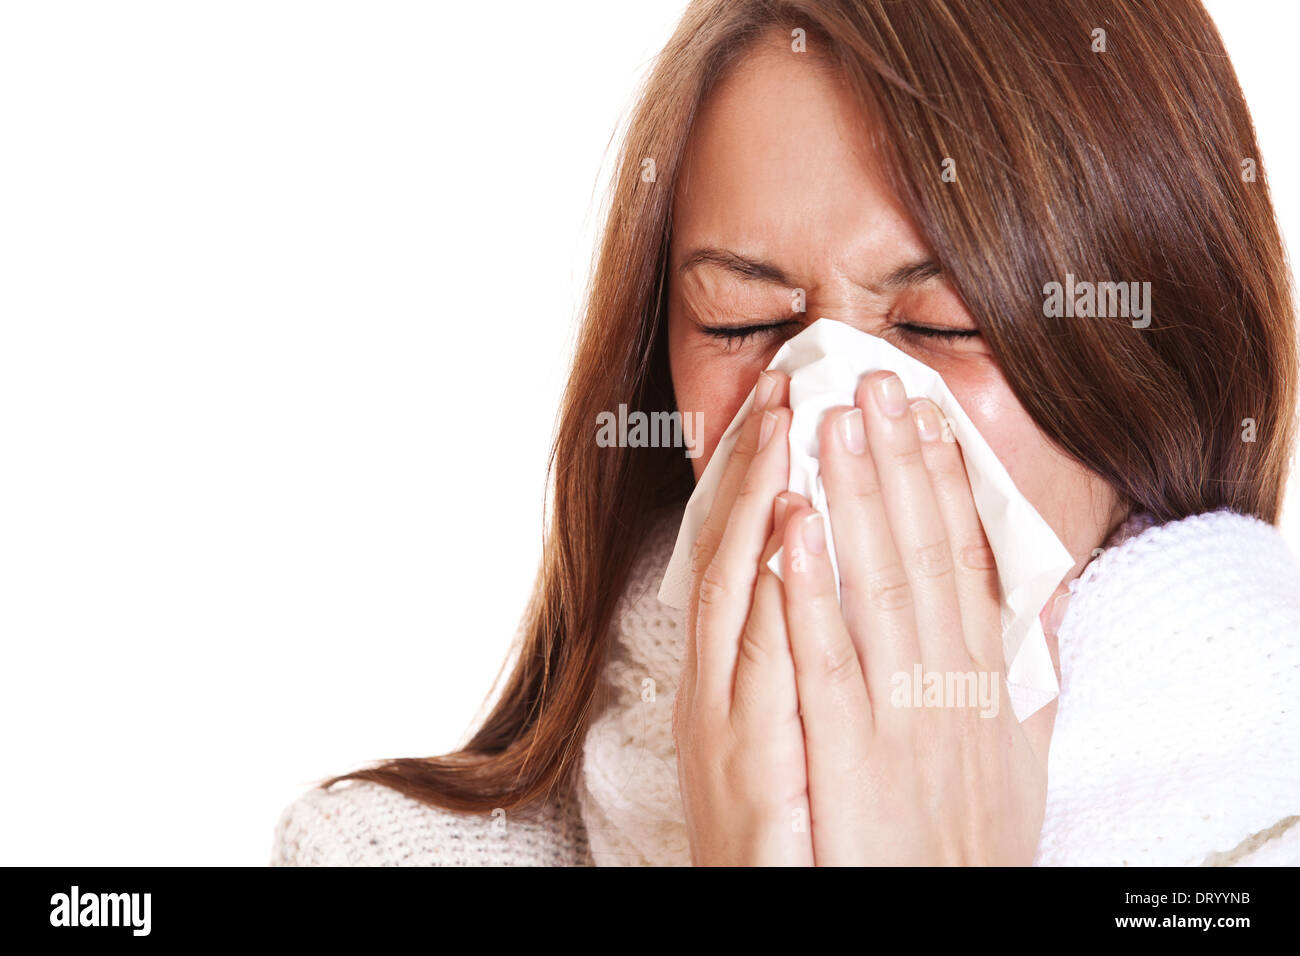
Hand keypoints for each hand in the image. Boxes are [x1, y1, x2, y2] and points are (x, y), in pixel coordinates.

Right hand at [673, 369, 813, 864]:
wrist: (781, 901)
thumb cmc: (800, 824)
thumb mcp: (806, 728)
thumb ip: (820, 657)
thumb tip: (835, 590)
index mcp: (747, 663)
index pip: (766, 549)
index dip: (781, 473)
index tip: (807, 404)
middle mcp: (724, 672)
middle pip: (742, 544)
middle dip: (770, 458)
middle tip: (795, 377)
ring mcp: (727, 702)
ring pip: (739, 576)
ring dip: (762, 493)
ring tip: (787, 417)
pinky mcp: (741, 742)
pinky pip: (761, 651)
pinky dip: (772, 586)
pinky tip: (787, 525)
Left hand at [777, 370, 1051, 864]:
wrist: (941, 925)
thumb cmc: (970, 849)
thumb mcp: (1021, 761)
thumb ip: (1030, 679)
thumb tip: (1042, 604)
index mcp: (983, 683)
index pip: (964, 561)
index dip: (943, 483)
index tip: (924, 417)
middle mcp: (951, 688)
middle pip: (922, 554)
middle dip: (895, 464)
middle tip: (872, 382)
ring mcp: (905, 720)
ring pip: (877, 587)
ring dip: (852, 500)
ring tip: (827, 422)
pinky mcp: (855, 759)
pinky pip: (829, 660)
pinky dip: (809, 588)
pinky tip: (791, 525)